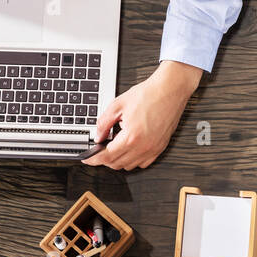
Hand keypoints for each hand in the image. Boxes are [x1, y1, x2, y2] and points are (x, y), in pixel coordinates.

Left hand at [84, 60, 201, 169]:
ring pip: (129, 166)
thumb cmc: (148, 95)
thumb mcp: (118, 105)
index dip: (93, 159)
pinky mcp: (160, 148)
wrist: (169, 90)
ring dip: (118, 160)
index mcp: (131, 137)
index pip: (106, 156)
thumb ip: (104, 123)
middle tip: (99, 149)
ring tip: (114, 147)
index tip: (87, 158)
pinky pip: (143, 163)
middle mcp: (143, 147)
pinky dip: (133, 160)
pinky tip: (129, 149)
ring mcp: (153, 149)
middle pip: (117, 164)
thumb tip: (98, 136)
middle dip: (104, 159)